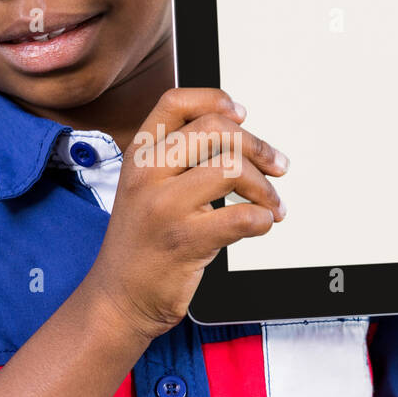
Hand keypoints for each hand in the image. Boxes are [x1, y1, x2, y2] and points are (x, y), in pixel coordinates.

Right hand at [89, 86, 288, 340]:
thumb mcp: (145, 188)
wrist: (120, 296)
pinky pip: (241, 217)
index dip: (216, 100)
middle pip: (215, 130)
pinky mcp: (185, 241)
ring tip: (272, 205)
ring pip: (231, 168)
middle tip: (277, 167)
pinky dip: (263, 219)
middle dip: (258, 147)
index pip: (176, 103)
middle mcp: (148, 175)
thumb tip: (238, 134)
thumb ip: (178, 158)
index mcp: (139, 155)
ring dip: (266, 188)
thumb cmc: (142, 241)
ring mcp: (165, 207)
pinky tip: (261, 224)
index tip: (243, 116)